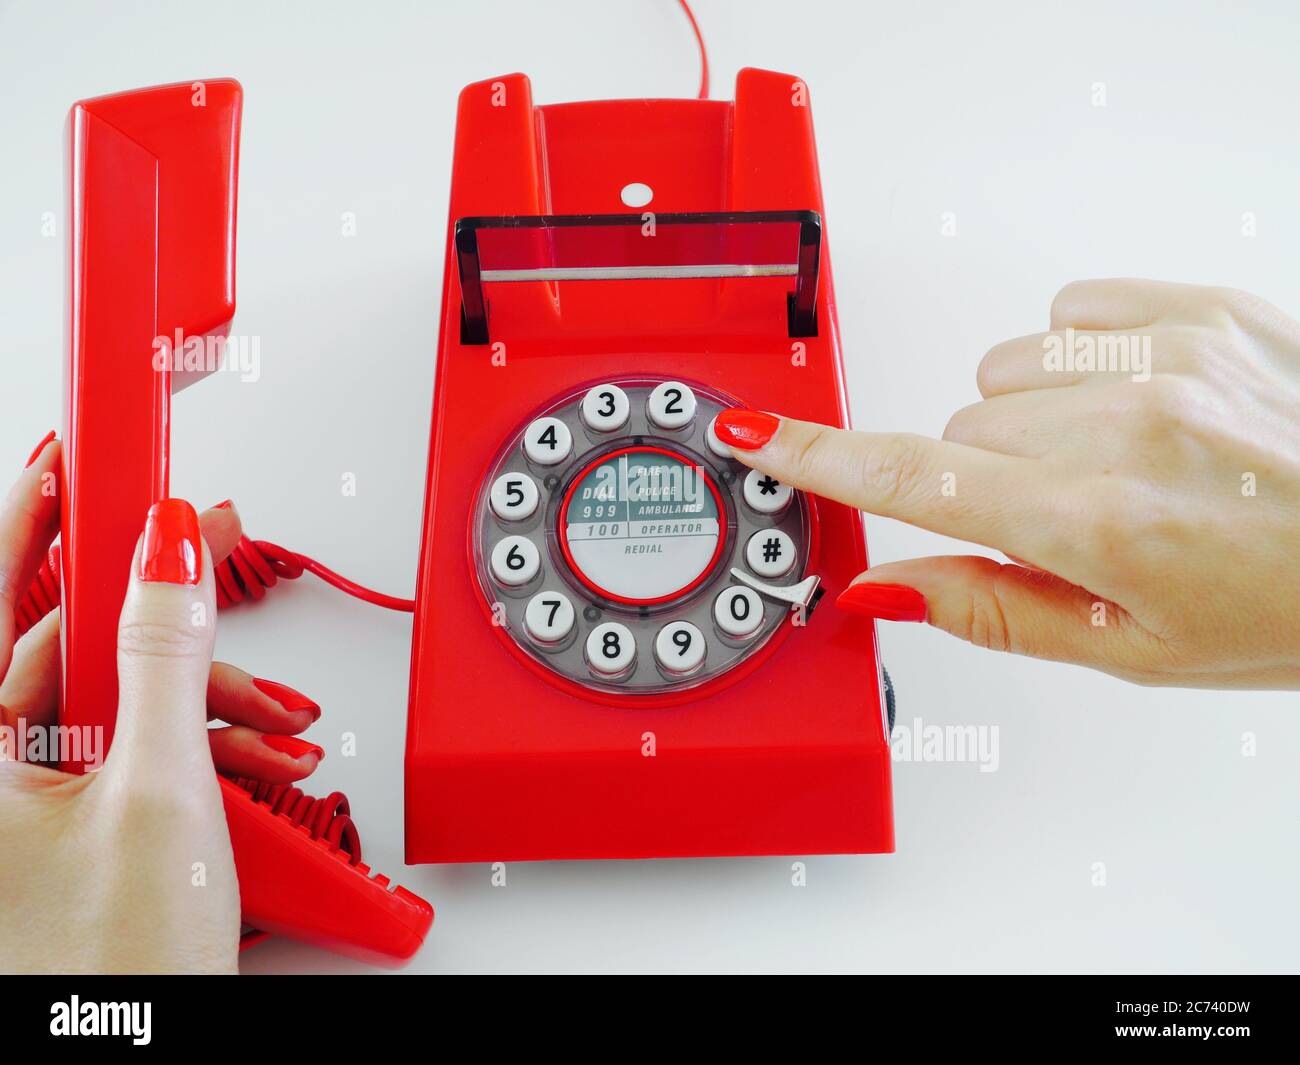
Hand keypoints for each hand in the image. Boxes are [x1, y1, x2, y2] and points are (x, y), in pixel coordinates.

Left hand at [0, 439, 324, 972]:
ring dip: (204, 693)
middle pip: (68, 644)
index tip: (70, 452)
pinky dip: (203, 741)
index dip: (29, 512)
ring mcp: (34, 803)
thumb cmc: (110, 977)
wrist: (134, 1058)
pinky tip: (256, 757)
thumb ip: (160, 657)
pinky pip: (136, 748)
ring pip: (115, 699)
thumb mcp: (154, 794)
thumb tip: (162, 552)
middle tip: (211, 547)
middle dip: (163, 612)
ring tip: (273, 716)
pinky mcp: (81, 825)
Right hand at [712, 280, 1299, 688]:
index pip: (915, 476)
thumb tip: (885, 587)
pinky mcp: (1200, 305)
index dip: (821, 457)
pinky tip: (1136, 404)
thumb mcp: (1129, 648)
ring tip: (1114, 460)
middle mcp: (1127, 421)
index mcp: (1100, 519)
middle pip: (961, 427)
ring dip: (1033, 419)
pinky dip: (1082, 359)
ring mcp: (1167, 352)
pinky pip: (1071, 313)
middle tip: (1067, 517)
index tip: (759, 435)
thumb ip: (990, 610)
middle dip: (985, 477)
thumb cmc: (1284, 604)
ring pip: (1006, 371)